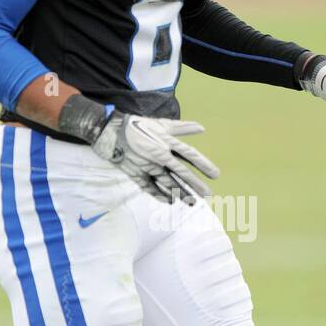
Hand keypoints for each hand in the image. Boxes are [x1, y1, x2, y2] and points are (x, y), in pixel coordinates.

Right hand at [92, 112, 219, 203]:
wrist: (111, 131)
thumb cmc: (138, 126)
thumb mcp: (161, 124)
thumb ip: (182, 127)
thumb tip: (202, 128)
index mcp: (166, 141)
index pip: (189, 154)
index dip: (203, 165)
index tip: (215, 175)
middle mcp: (159, 155)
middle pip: (181, 172)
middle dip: (195, 184)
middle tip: (207, 194)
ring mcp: (147, 166)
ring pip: (167, 183)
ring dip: (180, 193)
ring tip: (191, 202)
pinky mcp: (136, 173)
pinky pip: (150, 187)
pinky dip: (160, 195)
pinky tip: (170, 201)